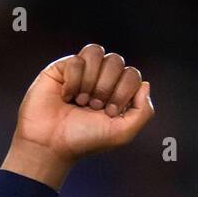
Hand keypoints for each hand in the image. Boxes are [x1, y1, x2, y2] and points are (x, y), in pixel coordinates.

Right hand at [2, 44, 154, 188]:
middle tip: (94, 107)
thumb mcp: (123, 133)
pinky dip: (73, 81)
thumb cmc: (86, 140)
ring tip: (81, 100)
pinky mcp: (61, 68)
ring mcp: (81, 72)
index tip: (110, 112)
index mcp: (118, 92)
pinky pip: (76, 60)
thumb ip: (143, 111)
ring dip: (90, 80)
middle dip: (106, 87)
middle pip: (116, 61)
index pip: (132, 74)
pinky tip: (66, 96)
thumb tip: (145, 83)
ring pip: (96, 52)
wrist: (52, 143)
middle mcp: (101, 78)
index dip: (123, 91)